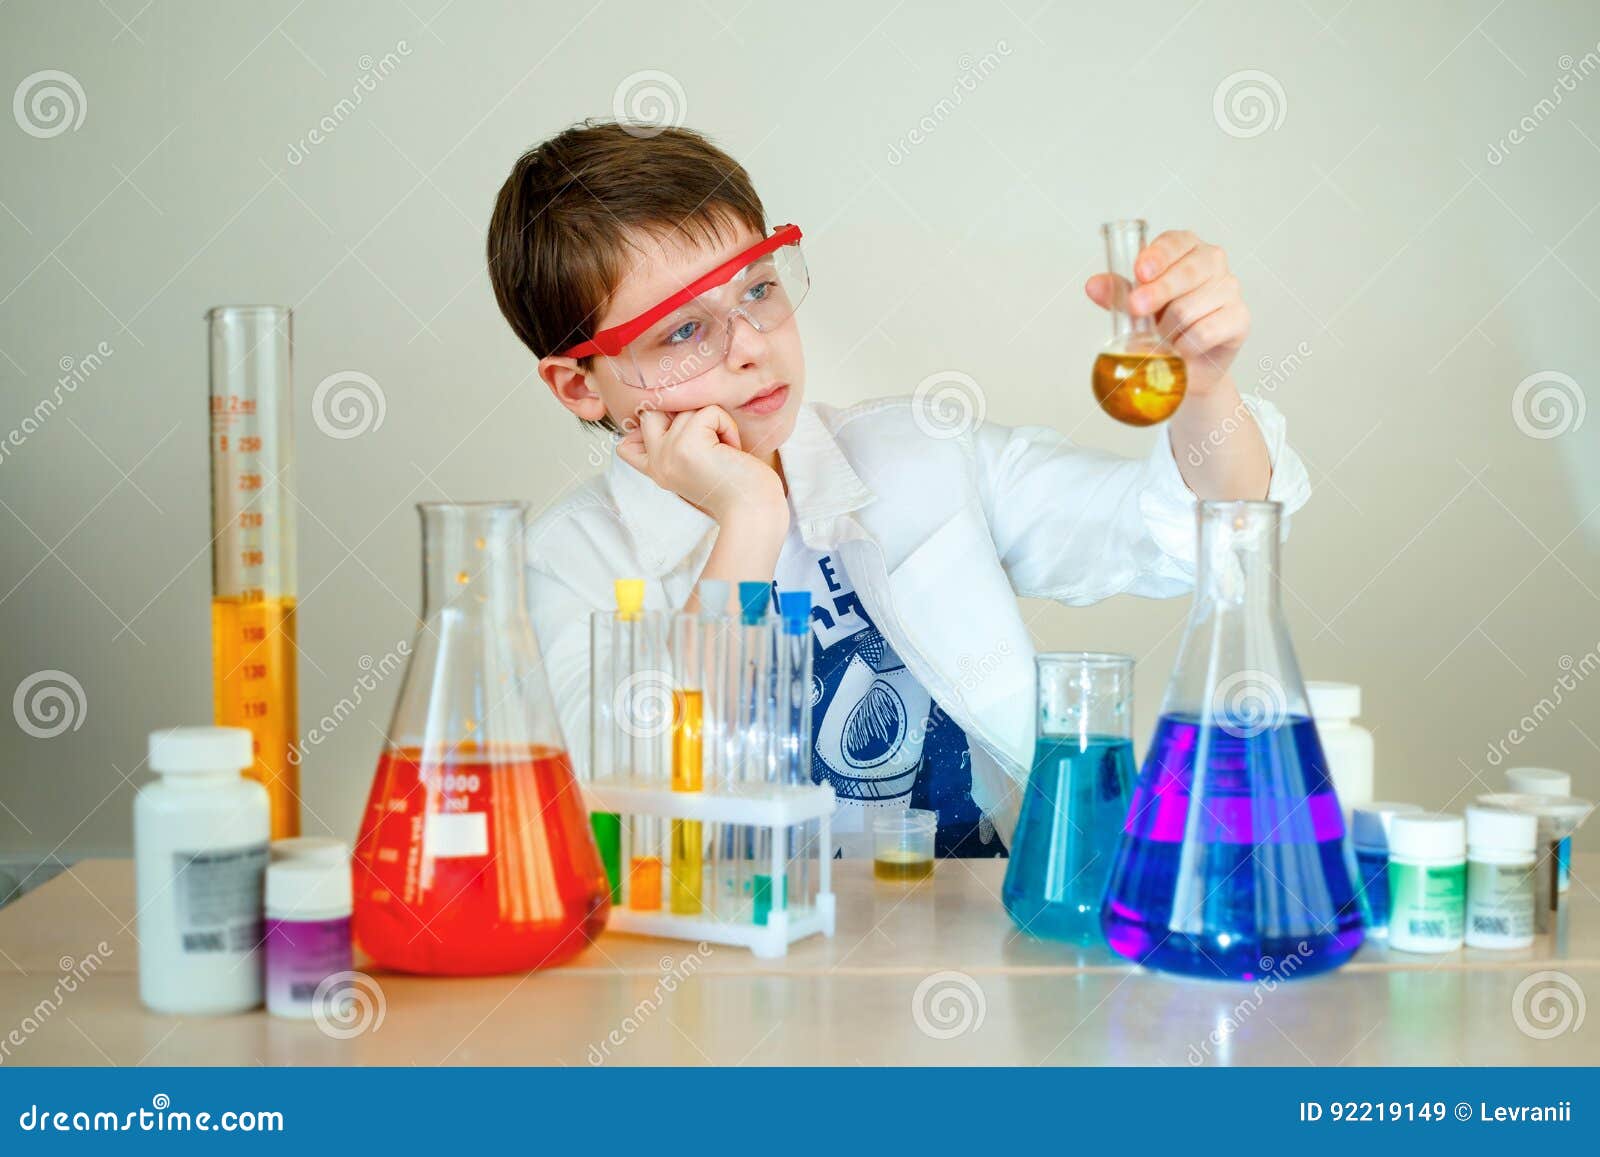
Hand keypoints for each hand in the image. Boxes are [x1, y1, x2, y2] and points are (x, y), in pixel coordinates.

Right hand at [616, 406, 785, 526]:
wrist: (753, 510)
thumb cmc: (735, 487)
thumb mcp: (694, 467)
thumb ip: (675, 446)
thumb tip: (668, 410)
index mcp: (657, 471)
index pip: (626, 445)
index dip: (648, 430)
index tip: (681, 442)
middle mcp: (658, 462)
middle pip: (651, 412)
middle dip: (684, 417)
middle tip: (708, 440)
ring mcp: (670, 453)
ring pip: (687, 409)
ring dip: (715, 423)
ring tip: (725, 449)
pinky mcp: (689, 445)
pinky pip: (708, 411)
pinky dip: (726, 424)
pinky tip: (732, 448)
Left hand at [1085, 230, 1247, 397]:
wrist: (1187, 365)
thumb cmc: (1162, 324)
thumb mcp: (1135, 307)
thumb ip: (1118, 294)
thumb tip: (1093, 285)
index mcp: (1186, 247)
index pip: (1175, 242)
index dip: (1158, 256)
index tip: (1140, 272)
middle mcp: (1212, 261)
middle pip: (1185, 273)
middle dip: (1157, 293)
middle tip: (1137, 309)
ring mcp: (1230, 288)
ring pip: (1190, 307)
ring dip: (1168, 329)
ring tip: (1162, 336)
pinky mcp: (1240, 318)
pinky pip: (1205, 332)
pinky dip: (1185, 345)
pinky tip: (1180, 348)